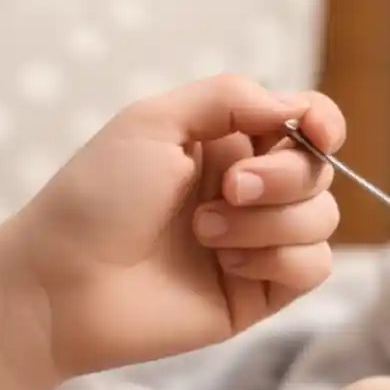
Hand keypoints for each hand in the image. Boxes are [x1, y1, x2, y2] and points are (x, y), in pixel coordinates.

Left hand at [6, 75, 345, 377]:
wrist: (65, 284)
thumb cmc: (96, 199)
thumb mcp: (153, 122)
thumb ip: (231, 98)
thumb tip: (297, 110)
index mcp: (230, 143)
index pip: (308, 122)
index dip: (324, 123)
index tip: (318, 133)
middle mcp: (252, 189)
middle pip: (319, 171)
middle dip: (282, 177)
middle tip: (228, 189)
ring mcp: (262, 241)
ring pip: (322, 219)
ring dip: (266, 223)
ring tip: (205, 233)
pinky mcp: (265, 290)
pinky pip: (314, 266)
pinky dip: (276, 260)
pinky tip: (226, 265)